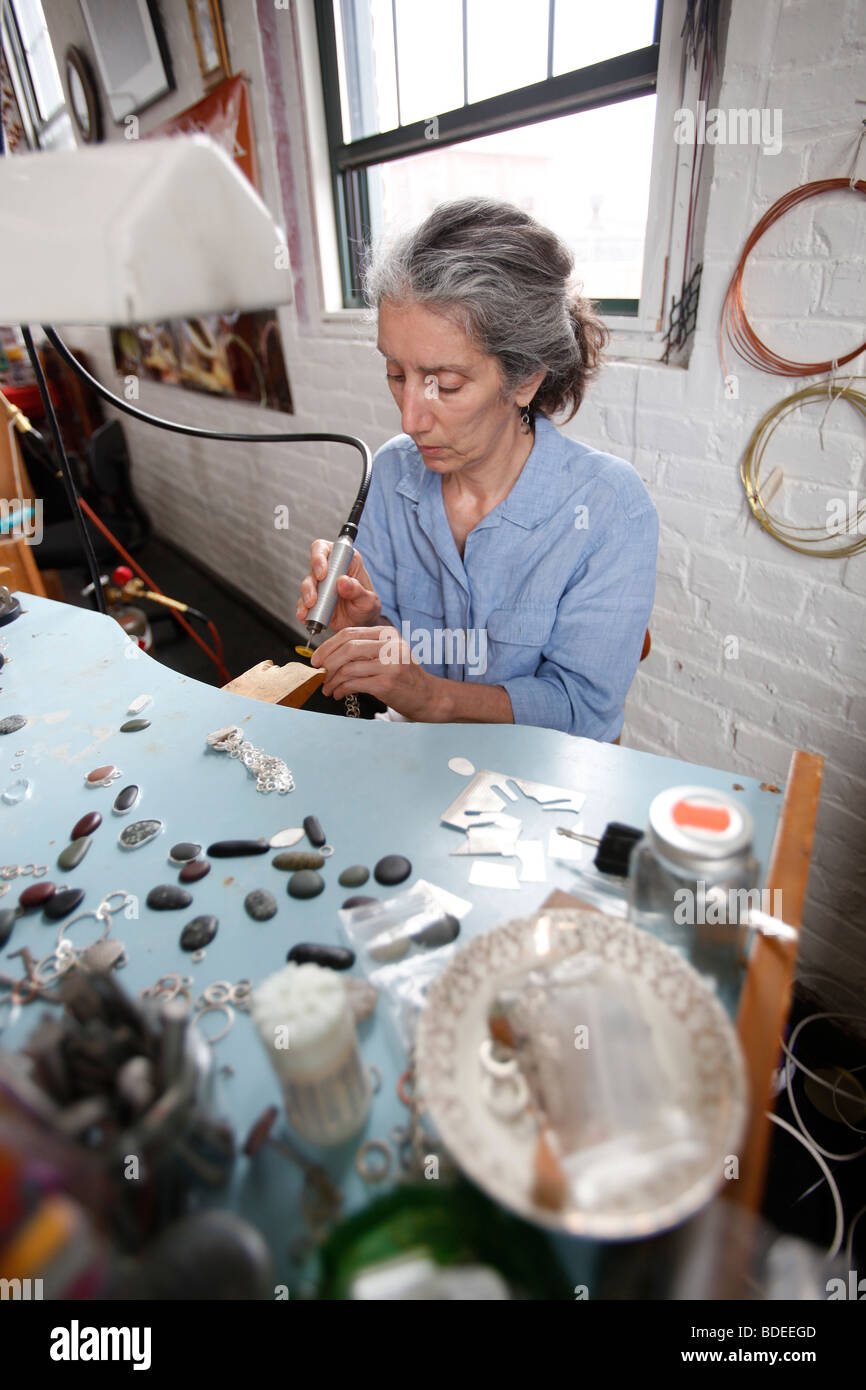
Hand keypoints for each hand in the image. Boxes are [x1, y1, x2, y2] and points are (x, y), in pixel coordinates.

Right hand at [296, 540, 380, 631]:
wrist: (362, 625)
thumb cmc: (367, 607)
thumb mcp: (368, 600)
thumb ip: (357, 590)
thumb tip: (343, 581)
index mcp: (345, 561)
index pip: (326, 549)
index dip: (319, 558)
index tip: (322, 574)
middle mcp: (330, 570)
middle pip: (312, 568)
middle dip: (310, 583)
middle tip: (313, 598)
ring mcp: (320, 585)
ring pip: (306, 585)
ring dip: (306, 597)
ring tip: (310, 609)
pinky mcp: (314, 600)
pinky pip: (303, 603)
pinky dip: (303, 610)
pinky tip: (306, 617)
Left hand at [312, 625, 437, 720]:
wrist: (427, 696)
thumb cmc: (402, 676)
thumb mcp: (387, 654)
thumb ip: (363, 649)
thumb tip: (328, 655)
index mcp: (388, 633)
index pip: (350, 633)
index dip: (328, 646)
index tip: (317, 658)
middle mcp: (391, 645)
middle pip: (348, 648)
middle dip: (328, 662)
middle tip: (319, 673)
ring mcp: (390, 664)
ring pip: (348, 668)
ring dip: (332, 680)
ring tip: (328, 688)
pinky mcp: (386, 683)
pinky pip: (353, 684)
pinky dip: (341, 690)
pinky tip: (338, 694)